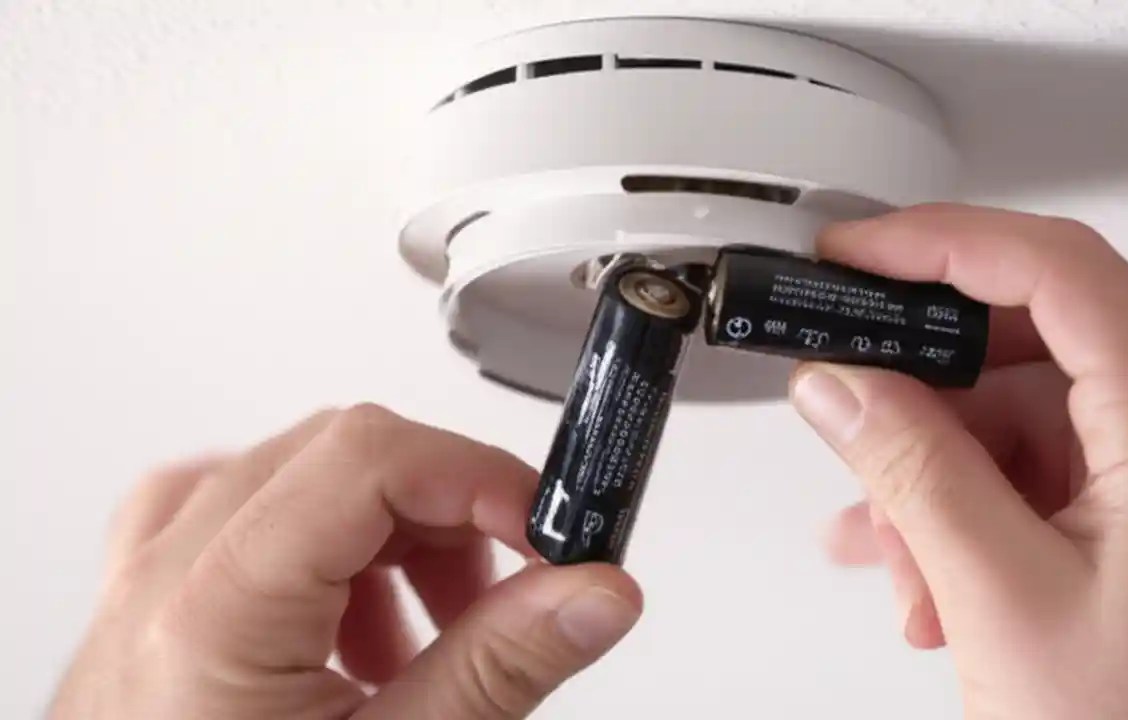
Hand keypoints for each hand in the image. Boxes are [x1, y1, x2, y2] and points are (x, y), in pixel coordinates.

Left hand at [49, 405, 641, 718]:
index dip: (479, 477)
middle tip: (513, 589)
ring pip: (297, 480)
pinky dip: (324, 550)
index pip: (369, 458)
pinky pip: (242, 519)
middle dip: (449, 514)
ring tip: (431, 639)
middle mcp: (164, 579)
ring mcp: (144, 587)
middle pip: (341, 458)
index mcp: (216, 611)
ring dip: (392, 538)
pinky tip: (354, 624)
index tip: (549, 531)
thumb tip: (595, 591)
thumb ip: (499, 669)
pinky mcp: (148, 607)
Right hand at [791, 204, 1127, 718]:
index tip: (854, 254)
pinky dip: (954, 511)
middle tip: (840, 381)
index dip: (944, 244)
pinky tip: (920, 579)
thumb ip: (913, 474)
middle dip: (922, 379)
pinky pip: (1020, 477)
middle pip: (1028, 341)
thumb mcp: (1003, 601)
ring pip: (1012, 417)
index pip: (1059, 274)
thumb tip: (840, 382)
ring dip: (929, 470)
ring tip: (890, 544)